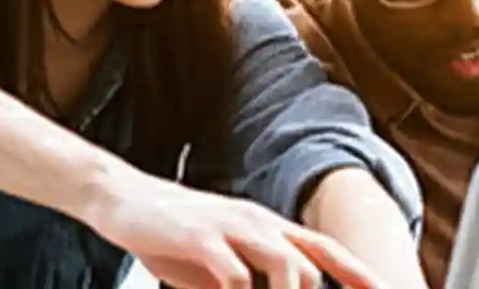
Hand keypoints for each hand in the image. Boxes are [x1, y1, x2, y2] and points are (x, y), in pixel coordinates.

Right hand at [83, 169, 378, 288]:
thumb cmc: (170, 231)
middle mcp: (254, 222)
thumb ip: (246, 281)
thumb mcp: (217, 260)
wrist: (121, 198)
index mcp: (263, 226)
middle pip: (311, 260)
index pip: (323, 248)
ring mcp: (229, 226)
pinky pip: (236, 275)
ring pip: (287, 263)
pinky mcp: (200, 237)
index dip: (357, 272)